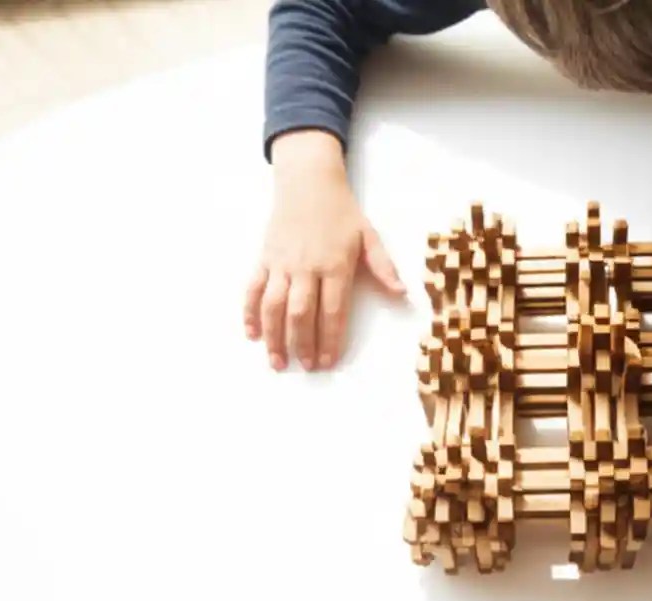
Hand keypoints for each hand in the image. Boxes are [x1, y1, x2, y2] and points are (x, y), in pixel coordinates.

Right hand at [244, 131, 404, 370]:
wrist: (308, 182)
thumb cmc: (341, 212)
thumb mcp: (369, 236)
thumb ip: (383, 266)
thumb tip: (401, 293)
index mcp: (335, 264)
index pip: (333, 310)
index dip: (331, 338)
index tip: (329, 361)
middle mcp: (306, 267)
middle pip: (301, 313)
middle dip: (303, 344)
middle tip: (306, 366)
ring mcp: (281, 263)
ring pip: (274, 306)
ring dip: (274, 336)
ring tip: (278, 362)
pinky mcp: (264, 258)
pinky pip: (253, 288)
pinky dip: (249, 312)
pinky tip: (252, 334)